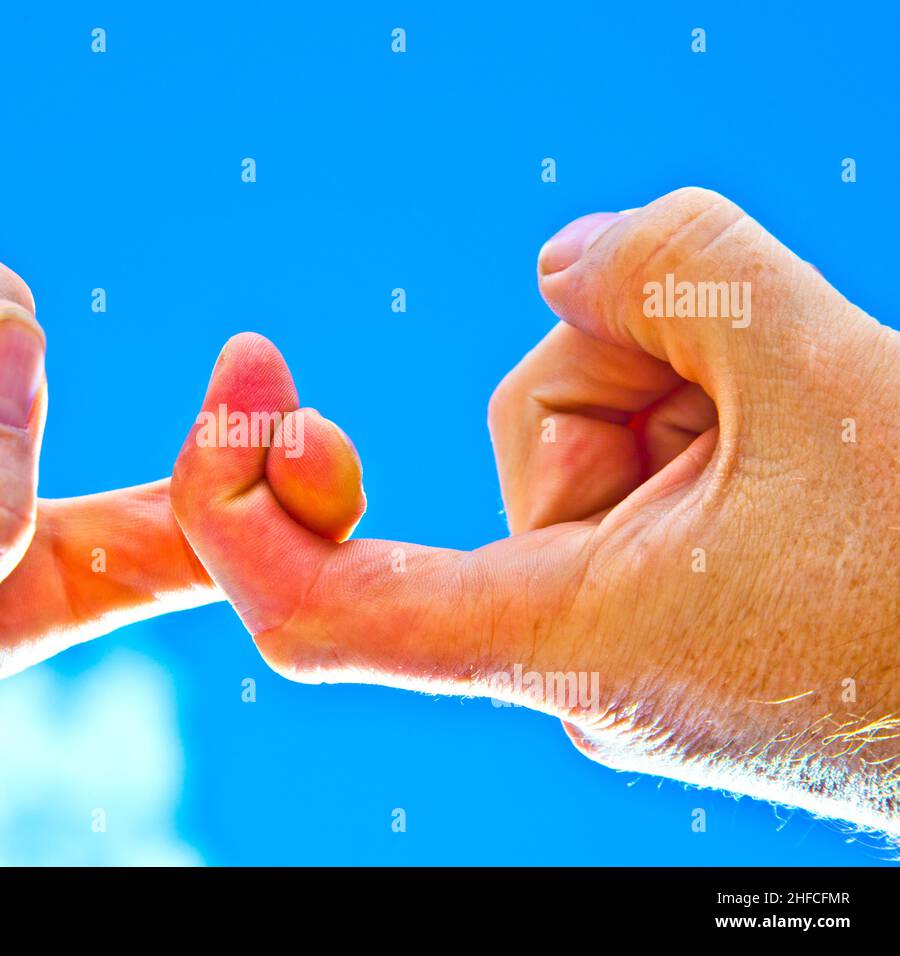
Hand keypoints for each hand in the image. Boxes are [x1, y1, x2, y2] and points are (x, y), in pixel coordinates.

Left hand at [170, 188, 899, 833]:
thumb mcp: (831, 376)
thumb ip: (673, 270)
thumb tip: (563, 262)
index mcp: (573, 644)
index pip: (326, 610)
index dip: (240, 498)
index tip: (245, 380)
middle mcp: (580, 661)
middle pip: (524, 440)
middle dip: (635, 361)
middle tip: (771, 377)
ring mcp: (630, 638)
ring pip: (591, 444)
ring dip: (691, 389)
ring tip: (816, 426)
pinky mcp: (676, 611)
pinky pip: (645, 480)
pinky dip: (711, 428)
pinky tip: (801, 446)